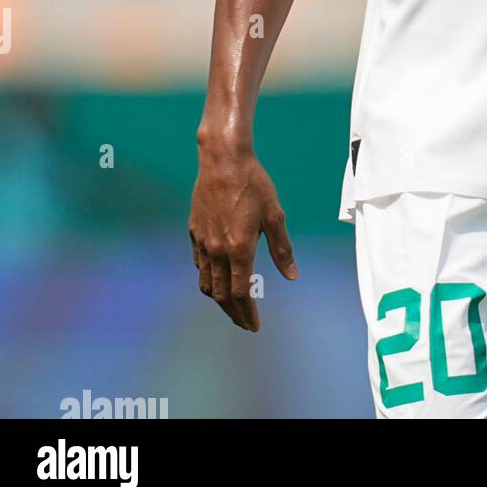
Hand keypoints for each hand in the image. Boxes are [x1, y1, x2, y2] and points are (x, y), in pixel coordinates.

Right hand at [189, 146, 297, 330]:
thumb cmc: (253, 184)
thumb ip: (282, 248)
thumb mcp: (275, 214)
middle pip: (222, 295)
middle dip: (234, 313)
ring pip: (207, 283)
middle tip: (245, 324)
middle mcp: (217, 250)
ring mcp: (202, 242)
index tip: (255, 326)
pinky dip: (208, 278)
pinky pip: (200, 265)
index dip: (248, 313)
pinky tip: (218, 278)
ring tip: (232, 308)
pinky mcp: (194, 232)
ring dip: (219, 300)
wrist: (222, 160)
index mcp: (239, 248)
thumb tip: (292, 275)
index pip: (241, 293)